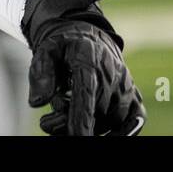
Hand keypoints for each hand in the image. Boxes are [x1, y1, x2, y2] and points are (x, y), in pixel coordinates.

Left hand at [22, 0, 145, 135]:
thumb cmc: (62, 46)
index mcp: (88, 58)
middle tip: (47, 122)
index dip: (82, 118)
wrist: (86, 35)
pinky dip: (123, 134)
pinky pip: (135, 121)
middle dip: (69, 123)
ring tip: (67, 108)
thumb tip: (38, 103)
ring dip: (88, 124)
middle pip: (95, 111)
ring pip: (109, 120)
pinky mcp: (134, 96)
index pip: (86, 93)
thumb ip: (40, 74)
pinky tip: (106, 136)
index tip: (77, 136)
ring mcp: (125, 85)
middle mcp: (112, 72)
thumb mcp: (45, 50)